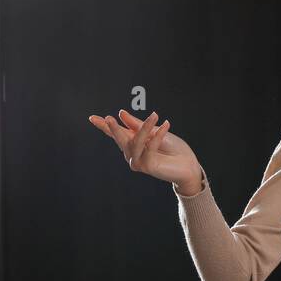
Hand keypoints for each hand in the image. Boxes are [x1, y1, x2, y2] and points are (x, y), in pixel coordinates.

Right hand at [87, 108, 201, 189]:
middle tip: (109, 118)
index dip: (105, 127)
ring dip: (144, 128)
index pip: (117, 134)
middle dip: (114, 129)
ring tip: (155, 115)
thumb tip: (121, 113)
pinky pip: (150, 148)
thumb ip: (138, 125)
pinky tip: (166, 125)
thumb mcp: (156, 131)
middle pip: (121, 140)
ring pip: (136, 143)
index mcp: (134, 144)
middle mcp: (133, 154)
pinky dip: (158, 135)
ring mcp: (138, 162)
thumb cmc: (173, 148)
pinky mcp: (148, 166)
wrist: (189, 164)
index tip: (92, 118)